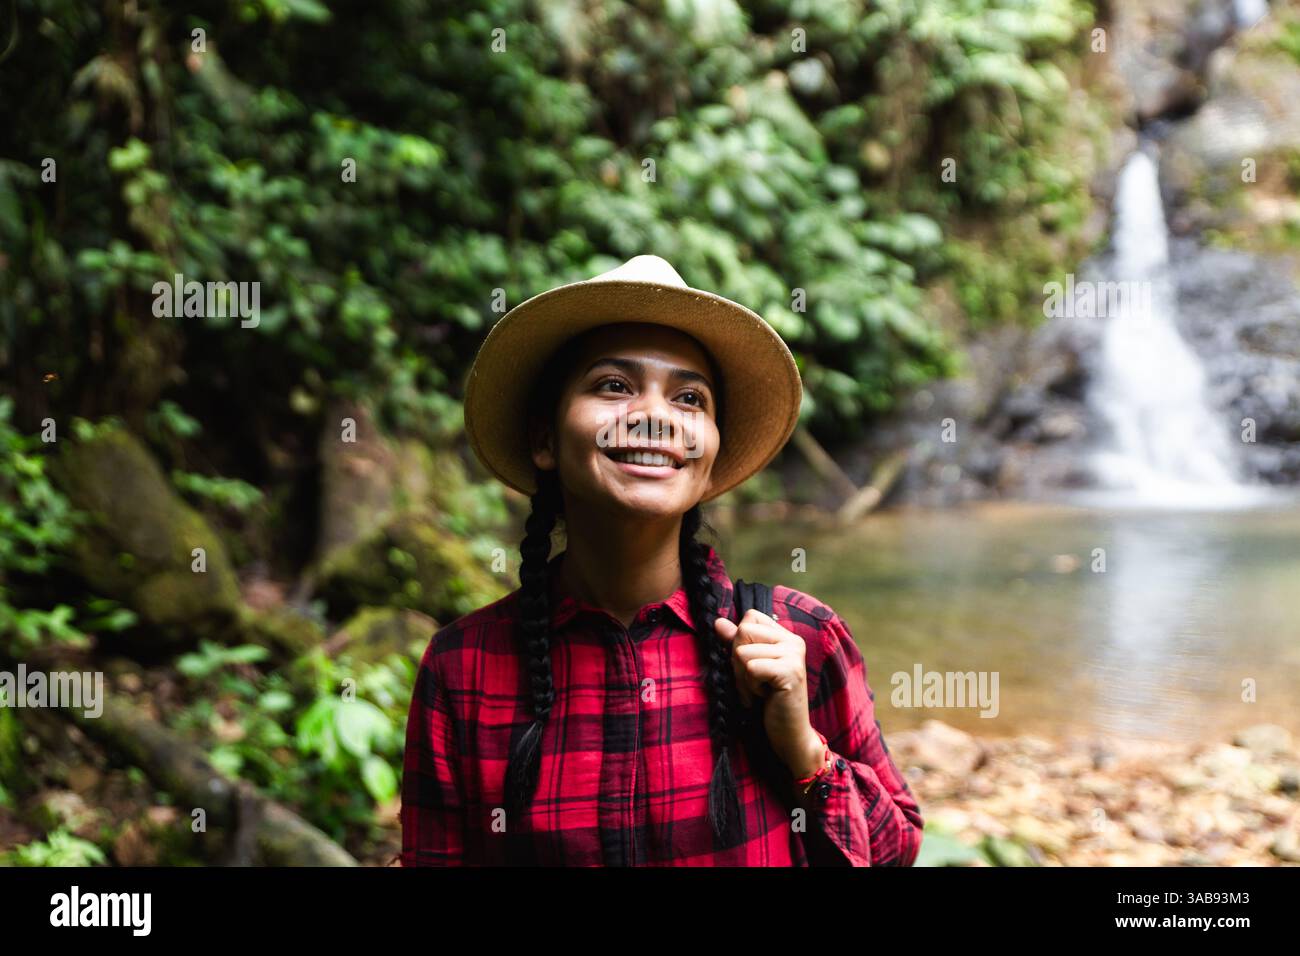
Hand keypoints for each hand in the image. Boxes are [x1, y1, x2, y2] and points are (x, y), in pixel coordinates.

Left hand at [715, 609, 824, 778]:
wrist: (790, 734)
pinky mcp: (790, 671)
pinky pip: (751, 668)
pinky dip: (750, 686)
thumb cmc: (767, 701)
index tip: (753, 666)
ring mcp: (794, 655)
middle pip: (743, 631)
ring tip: (760, 692)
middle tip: (755, 683)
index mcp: (785, 636)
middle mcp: (793, 641)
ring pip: (743, 652)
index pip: (749, 617)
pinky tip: (764, 697)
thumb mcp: (748, 668)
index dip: (740, 641)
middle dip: (738, 661)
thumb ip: (736, 643)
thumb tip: (718, 622)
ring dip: (743, 678)